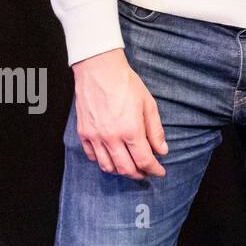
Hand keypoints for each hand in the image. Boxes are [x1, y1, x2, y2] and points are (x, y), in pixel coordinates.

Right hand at [71, 48, 167, 179]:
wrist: (99, 70)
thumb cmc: (127, 84)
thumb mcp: (149, 104)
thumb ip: (155, 130)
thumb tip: (162, 151)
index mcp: (130, 130)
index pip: (144, 160)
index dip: (154, 169)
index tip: (160, 172)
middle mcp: (111, 138)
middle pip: (125, 168)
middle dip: (139, 174)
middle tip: (147, 173)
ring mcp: (95, 137)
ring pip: (107, 166)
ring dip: (121, 172)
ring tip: (131, 168)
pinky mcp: (83, 133)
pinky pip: (92, 156)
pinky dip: (103, 162)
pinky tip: (111, 158)